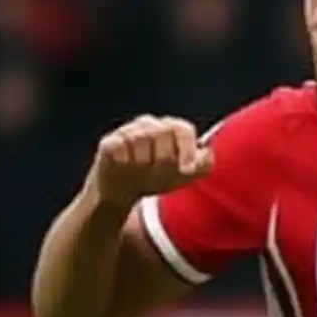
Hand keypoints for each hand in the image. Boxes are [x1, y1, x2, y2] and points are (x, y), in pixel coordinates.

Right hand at [90, 115, 212, 205]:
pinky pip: (117, 146)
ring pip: (139, 139)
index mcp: (171, 129)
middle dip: (163, 159)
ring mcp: (128, 131)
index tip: (186, 170)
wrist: (125, 191)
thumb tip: (207, 152)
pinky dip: (123, 161)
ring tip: (140, 172)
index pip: (183, 129)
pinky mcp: (109, 142)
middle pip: (161, 132)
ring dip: (143, 163)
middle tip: (158, 174)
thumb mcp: (184, 176)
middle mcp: (150, 125)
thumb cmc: (158, 178)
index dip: (187, 149)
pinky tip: (124, 168)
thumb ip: (203, 165)